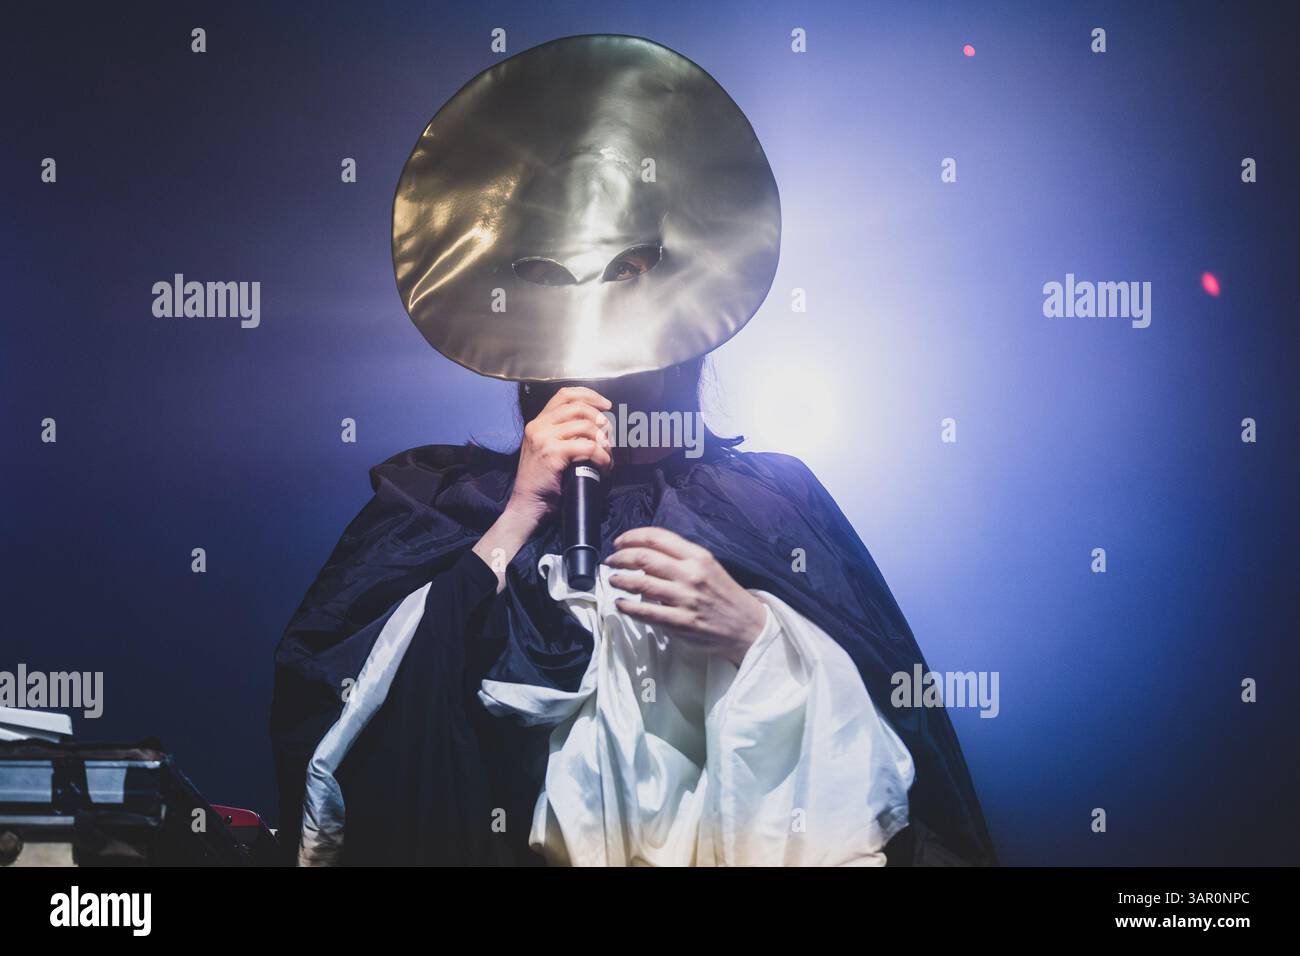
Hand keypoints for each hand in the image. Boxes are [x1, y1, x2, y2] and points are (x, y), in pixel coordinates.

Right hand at [506, 386, 612, 525]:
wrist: (527, 504)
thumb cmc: (542, 482)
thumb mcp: (547, 449)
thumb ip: (563, 434)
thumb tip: (596, 425)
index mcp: (538, 422)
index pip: (564, 395)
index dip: (589, 395)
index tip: (606, 405)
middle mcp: (539, 426)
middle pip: (578, 407)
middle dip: (600, 417)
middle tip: (609, 433)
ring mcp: (544, 438)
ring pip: (585, 426)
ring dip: (603, 440)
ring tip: (607, 454)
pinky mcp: (553, 453)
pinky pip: (588, 447)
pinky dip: (602, 455)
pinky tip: (604, 465)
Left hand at [608, 527, 767, 665]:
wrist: (747, 626)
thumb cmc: (724, 595)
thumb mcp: (708, 567)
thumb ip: (680, 559)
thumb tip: (646, 556)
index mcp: (698, 556)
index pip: (657, 537)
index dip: (632, 537)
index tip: (620, 542)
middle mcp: (691, 574)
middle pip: (644, 558)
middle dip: (620, 557)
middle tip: (611, 561)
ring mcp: (686, 599)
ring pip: (641, 584)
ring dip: (620, 580)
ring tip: (613, 580)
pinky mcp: (681, 622)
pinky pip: (646, 612)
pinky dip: (628, 607)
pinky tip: (621, 603)